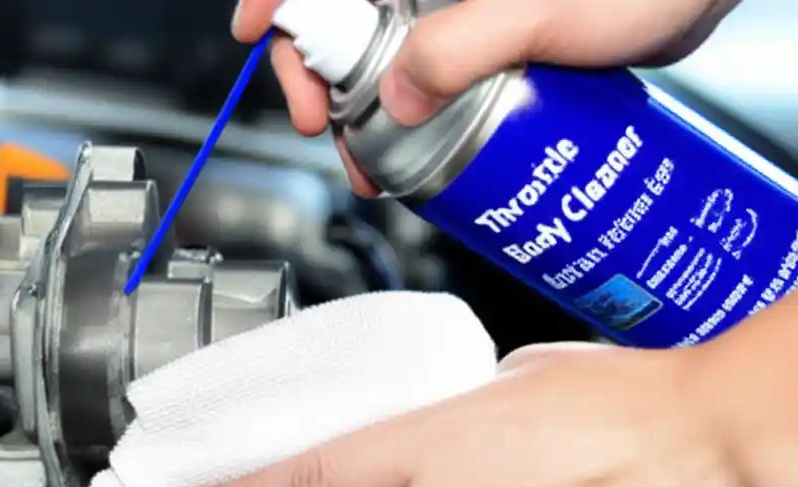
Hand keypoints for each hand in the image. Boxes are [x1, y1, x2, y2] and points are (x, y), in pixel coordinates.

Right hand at [232, 0, 740, 194]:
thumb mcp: (542, 12)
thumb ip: (461, 47)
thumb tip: (396, 96)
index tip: (254, 34)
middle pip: (344, 13)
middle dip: (318, 71)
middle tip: (323, 126)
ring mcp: (463, 6)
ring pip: (385, 50)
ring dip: (364, 105)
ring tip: (371, 160)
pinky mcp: (492, 36)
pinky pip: (430, 72)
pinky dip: (412, 110)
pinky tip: (414, 148)